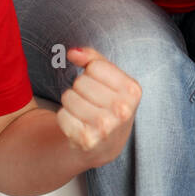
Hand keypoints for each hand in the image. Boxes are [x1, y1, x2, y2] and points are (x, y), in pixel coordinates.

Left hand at [55, 47, 140, 166]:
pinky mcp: (87, 140)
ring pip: (68, 97)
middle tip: (91, 101)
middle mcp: (122, 110)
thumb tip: (72, 53)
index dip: (91, 73)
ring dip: (71, 102)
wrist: (107, 142)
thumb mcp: (110, 78)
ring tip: (83, 112)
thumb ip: (93, 58)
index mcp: (132, 90)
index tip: (100, 85)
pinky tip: (78, 124)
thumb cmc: (108, 102)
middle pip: (80, 82)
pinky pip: (61, 115)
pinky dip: (65, 117)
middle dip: (80, 88)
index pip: (95, 66)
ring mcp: (105, 127)